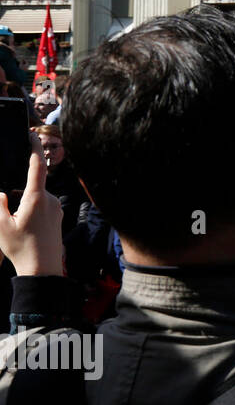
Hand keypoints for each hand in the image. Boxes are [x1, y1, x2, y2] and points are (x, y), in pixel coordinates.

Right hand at [0, 132, 63, 275]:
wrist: (43, 268)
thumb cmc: (22, 248)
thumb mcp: (0, 226)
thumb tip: (1, 193)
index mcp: (36, 198)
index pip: (38, 167)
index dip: (35, 149)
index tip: (32, 135)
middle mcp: (50, 200)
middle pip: (32, 186)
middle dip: (19, 195)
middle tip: (12, 218)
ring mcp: (56, 208)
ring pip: (36, 197)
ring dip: (24, 204)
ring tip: (19, 227)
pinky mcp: (58, 215)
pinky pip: (42, 206)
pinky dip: (31, 210)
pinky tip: (26, 228)